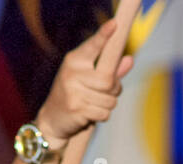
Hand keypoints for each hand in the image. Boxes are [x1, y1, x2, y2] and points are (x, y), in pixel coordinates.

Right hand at [34, 19, 133, 143]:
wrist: (52, 119)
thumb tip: (130, 59)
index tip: (114, 25)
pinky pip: (104, 113)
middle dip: (115, 89)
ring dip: (108, 105)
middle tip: (109, 92)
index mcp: (75, 60)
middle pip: (109, 80)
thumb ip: (110, 70)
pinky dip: (102, 116)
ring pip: (109, 99)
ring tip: (95, 104)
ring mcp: (73, 91)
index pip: (92, 46)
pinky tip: (90, 114)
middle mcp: (72, 73)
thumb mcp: (89, 78)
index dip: (103, 36)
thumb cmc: (75, 95)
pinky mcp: (76, 109)